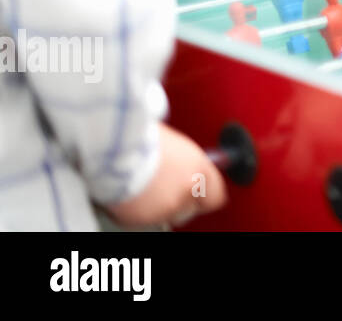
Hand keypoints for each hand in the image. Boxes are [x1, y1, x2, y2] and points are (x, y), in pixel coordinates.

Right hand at [103, 123, 226, 227]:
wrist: (113, 146)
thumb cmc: (139, 134)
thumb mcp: (173, 141)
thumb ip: (185, 159)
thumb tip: (185, 163)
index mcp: (199, 169)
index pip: (215, 196)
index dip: (206, 193)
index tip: (199, 191)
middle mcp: (187, 191)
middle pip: (192, 208)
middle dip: (180, 200)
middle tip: (164, 186)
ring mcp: (165, 208)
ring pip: (168, 215)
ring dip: (158, 206)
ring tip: (143, 186)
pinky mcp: (141, 219)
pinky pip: (143, 219)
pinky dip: (137, 210)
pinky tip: (129, 193)